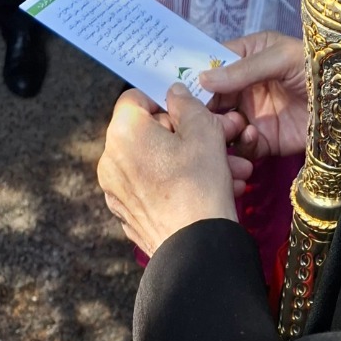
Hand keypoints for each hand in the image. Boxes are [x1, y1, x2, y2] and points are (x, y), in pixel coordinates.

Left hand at [97, 86, 248, 257]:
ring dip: (190, 159)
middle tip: (223, 139)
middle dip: (189, 134)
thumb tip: (174, 92)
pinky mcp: (126, 213)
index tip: (190, 113)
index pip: (136, 98)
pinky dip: (176, 182)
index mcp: (124, 132)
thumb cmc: (199, 183)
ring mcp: (116, 190)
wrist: (196, 248)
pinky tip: (209, 189)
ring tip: (229, 170)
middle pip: (149, 132)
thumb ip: (186, 103)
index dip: (165, 101)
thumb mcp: (204, 130)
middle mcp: (111, 160)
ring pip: (156, 161)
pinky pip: (152, 186)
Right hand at [200, 32, 307, 161]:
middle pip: (211, 99)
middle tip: (191, 117)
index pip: (213, 64)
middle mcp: (246, 86)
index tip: (174, 87)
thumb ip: (243, 69)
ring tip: (225, 128)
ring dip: (217, 130)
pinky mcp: (264, 141)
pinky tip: (250, 137)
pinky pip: (240, 147)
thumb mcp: (282, 58)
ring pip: (220, 126)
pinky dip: (239, 146)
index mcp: (249, 56)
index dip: (194, 74)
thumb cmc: (317, 68)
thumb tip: (202, 78)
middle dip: (202, 109)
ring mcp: (253, 114)